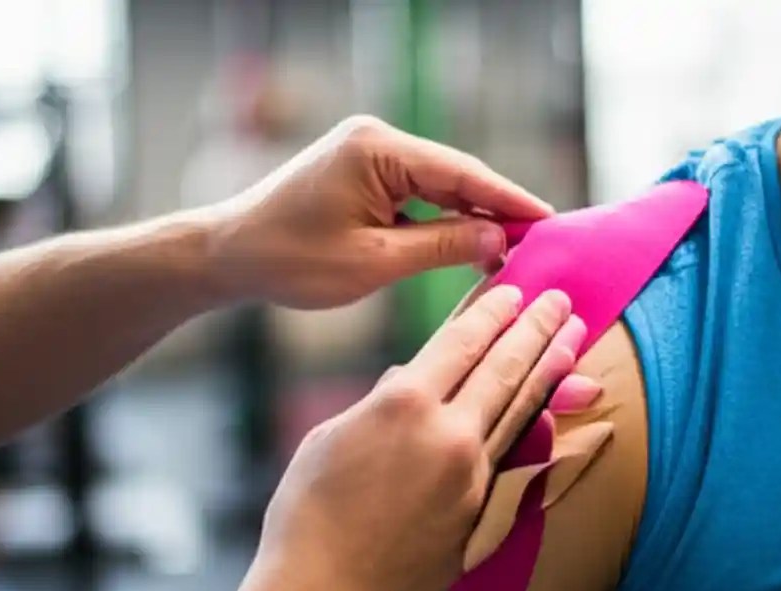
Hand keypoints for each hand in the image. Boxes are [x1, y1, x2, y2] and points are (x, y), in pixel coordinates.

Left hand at [201, 115, 553, 308]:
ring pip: (439, 185)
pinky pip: (417, 192)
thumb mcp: (375, 261)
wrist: (229, 254)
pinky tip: (472, 244)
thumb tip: (499, 239)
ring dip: (472, 216)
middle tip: (542, 242)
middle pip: (455, 175)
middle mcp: (375, 139)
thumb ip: (442, 246)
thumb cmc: (291, 260)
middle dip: (497, 209)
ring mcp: (368, 152)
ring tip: (514, 249)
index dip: (510, 199)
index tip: (551, 220)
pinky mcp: (363, 170)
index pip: (461, 173)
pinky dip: (443, 218)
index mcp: (377, 151)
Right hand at [251, 285, 600, 590]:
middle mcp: (449, 433)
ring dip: (551, 370)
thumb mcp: (332, 435)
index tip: (514, 291)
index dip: (492, 311)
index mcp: (403, 404)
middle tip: (562, 301)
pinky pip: (519, 459)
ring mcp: (473, 476)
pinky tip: (560, 410)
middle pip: (505, 368)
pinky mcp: (484, 514)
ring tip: (573, 340)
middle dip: (537, 329)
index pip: (462, 341)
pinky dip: (543, 427)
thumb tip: (410, 379)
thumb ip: (380, 402)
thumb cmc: (308, 514)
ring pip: (523, 410)